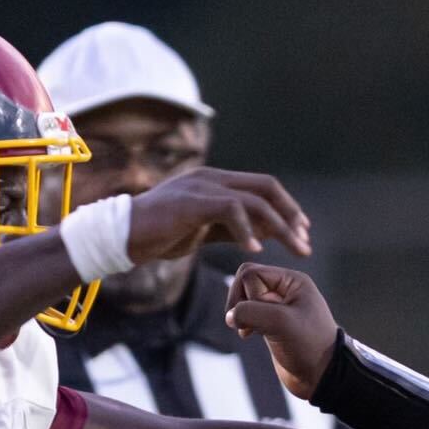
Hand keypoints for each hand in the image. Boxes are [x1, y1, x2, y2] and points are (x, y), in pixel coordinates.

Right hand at [124, 167, 310, 263]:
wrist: (123, 236)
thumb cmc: (160, 234)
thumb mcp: (204, 230)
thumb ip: (232, 228)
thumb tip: (264, 233)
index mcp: (215, 182)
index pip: (262, 186)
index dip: (287, 207)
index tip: (302, 231)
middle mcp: (212, 178)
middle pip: (266, 187)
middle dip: (291, 214)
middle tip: (305, 241)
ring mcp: (202, 186)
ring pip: (255, 200)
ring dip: (280, 226)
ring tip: (294, 249)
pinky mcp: (192, 201)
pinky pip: (231, 210)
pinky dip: (247, 230)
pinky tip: (255, 250)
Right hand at [223, 263, 340, 398]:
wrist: (322, 376)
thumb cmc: (309, 345)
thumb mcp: (279, 322)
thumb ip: (250, 311)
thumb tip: (230, 315)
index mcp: (292, 282)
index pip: (251, 273)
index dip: (248, 294)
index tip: (260, 317)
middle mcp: (285, 290)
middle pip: (245, 282)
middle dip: (239, 302)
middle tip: (245, 322)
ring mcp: (278, 308)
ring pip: (245, 299)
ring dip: (241, 314)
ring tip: (248, 330)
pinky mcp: (272, 324)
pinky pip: (249, 314)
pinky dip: (244, 323)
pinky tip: (248, 335)